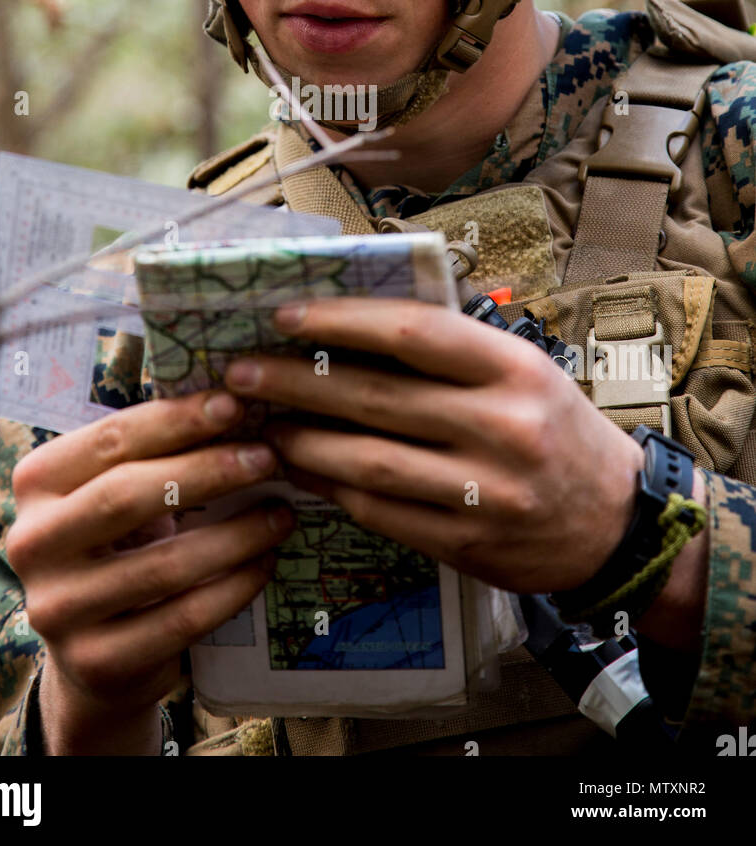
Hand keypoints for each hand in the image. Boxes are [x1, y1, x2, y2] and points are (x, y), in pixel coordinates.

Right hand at [7, 391, 294, 752]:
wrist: (95, 652)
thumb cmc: (119, 546)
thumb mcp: (118, 491)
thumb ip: (153, 452)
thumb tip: (232, 400)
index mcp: (35, 485)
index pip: (109, 440)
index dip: (175, 420)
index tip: (234, 404)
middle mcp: (31, 544)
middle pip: (128, 496)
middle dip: (208, 471)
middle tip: (268, 457)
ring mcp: (57, 609)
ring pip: (162, 564)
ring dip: (235, 534)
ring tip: (281, 513)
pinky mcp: (96, 662)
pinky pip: (181, 619)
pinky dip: (232, 588)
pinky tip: (264, 563)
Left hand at [223, 297, 645, 594]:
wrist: (617, 523)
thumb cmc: (554, 428)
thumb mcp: (521, 370)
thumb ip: (449, 350)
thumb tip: (346, 325)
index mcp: (513, 367)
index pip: (412, 332)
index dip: (340, 322)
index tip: (284, 315)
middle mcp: (502, 426)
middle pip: (376, 398)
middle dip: (296, 383)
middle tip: (240, 374)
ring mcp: (486, 491)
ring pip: (369, 462)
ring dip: (302, 442)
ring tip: (258, 426)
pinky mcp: (469, 543)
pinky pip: (383, 513)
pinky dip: (332, 489)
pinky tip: (301, 472)